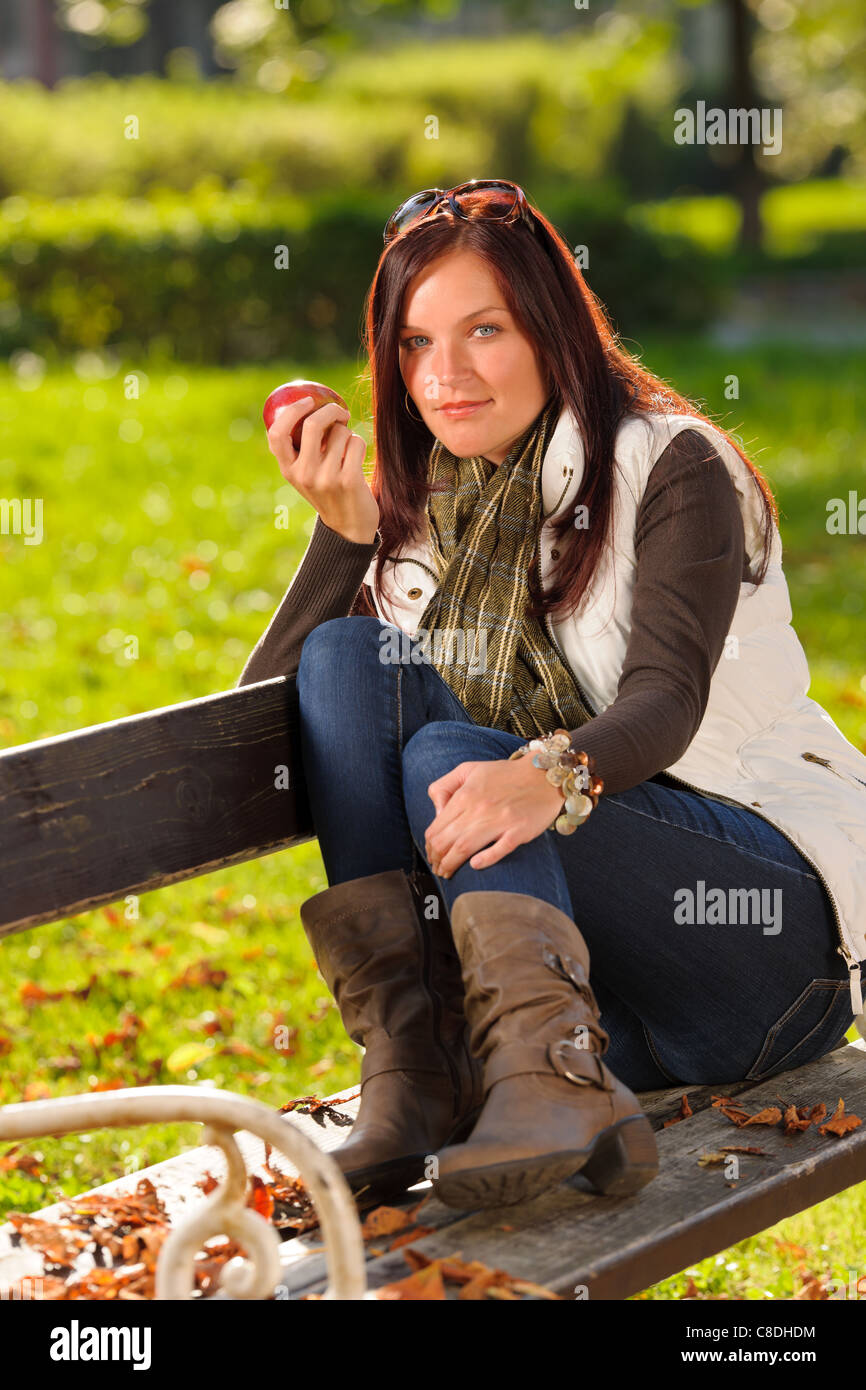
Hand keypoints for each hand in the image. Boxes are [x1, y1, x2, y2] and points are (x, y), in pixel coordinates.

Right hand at [265, 395, 379, 543]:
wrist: (348, 528)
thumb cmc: (328, 492)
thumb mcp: (305, 474)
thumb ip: (301, 448)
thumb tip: (308, 405)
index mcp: (288, 470)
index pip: (277, 434)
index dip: (291, 412)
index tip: (307, 400)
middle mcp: (304, 474)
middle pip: (313, 424)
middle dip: (330, 410)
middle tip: (340, 412)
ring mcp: (326, 478)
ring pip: (341, 432)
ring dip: (348, 435)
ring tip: (347, 453)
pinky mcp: (348, 480)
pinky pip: (357, 442)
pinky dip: (359, 445)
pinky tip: (356, 461)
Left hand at [424, 754, 565, 877]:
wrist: (543, 774)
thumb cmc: (504, 774)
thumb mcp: (468, 769)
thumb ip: (445, 787)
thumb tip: (436, 814)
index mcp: (465, 794)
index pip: (437, 827)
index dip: (429, 845)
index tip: (431, 854)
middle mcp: (479, 808)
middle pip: (447, 840)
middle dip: (436, 858)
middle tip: (437, 868)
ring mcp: (500, 820)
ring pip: (465, 847)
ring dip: (451, 864)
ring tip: (447, 873)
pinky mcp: (519, 831)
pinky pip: (499, 850)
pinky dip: (484, 860)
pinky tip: (474, 865)